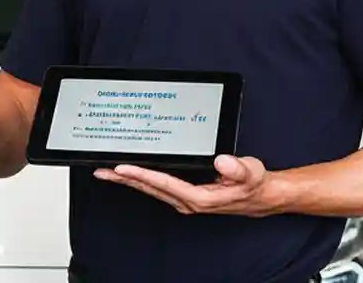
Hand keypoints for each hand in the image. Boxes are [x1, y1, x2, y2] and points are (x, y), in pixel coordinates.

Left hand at [93, 155, 281, 217]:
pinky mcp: (184, 195)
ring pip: (150, 189)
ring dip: (128, 180)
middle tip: (101, 170)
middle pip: (149, 188)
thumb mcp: (250, 172)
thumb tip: (222, 161)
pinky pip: (157, 187)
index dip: (141, 174)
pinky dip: (141, 179)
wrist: (260, 197)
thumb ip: (237, 168)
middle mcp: (187, 201)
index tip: (122, 167)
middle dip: (124, 179)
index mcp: (199, 197)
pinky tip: (131, 173)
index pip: (163, 183)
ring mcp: (184, 199)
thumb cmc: (253, 184)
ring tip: (107, 171)